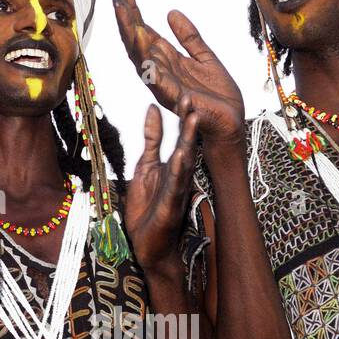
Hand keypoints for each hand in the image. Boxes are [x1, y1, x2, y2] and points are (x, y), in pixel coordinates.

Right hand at [112, 0, 243, 145]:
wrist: (230, 123)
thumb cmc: (217, 96)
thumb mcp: (205, 56)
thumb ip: (189, 36)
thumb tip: (171, 12)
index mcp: (165, 58)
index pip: (142, 28)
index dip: (131, 7)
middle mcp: (158, 69)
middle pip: (135, 37)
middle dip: (124, 13)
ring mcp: (163, 84)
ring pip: (140, 55)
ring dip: (130, 33)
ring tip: (123, 11)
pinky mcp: (175, 98)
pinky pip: (158, 81)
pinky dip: (149, 65)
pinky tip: (142, 48)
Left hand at [125, 103, 198, 283]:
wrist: (147, 244)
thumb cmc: (148, 206)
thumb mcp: (145, 165)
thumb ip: (152, 139)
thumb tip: (153, 108)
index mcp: (174, 165)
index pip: (181, 137)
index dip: (183, 117)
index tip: (184, 94)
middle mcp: (179, 175)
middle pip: (187, 145)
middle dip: (189, 123)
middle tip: (193, 99)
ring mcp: (176, 190)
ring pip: (185, 162)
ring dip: (188, 141)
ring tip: (192, 120)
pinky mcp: (170, 205)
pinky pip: (175, 186)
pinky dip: (177, 170)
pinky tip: (180, 156)